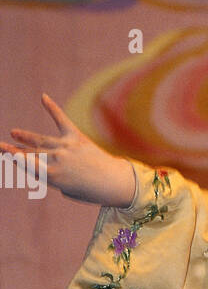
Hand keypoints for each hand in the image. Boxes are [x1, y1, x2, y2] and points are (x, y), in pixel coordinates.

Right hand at [0, 94, 136, 205]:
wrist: (115, 182)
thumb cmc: (91, 191)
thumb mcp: (67, 190)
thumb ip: (54, 175)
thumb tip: (49, 161)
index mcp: (53, 177)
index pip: (29, 166)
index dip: (15, 159)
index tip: (6, 152)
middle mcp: (57, 160)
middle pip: (32, 153)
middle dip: (15, 150)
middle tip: (2, 146)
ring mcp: (66, 147)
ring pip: (41, 140)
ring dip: (26, 136)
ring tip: (14, 133)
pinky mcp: (76, 137)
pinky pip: (62, 120)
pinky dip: (52, 108)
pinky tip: (43, 97)